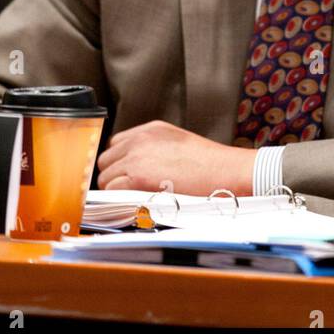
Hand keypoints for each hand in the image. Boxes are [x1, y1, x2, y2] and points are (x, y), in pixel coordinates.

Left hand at [96, 120, 255, 195]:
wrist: (227, 172)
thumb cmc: (212, 165)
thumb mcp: (178, 144)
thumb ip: (155, 150)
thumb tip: (141, 169)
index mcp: (150, 130)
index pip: (116, 144)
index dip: (119, 162)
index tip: (125, 175)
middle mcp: (139, 140)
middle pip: (106, 160)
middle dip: (114, 176)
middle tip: (129, 191)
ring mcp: (136, 157)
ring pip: (106, 177)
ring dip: (115, 190)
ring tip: (136, 199)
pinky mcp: (137, 177)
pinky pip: (112, 190)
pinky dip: (119, 200)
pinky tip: (136, 203)